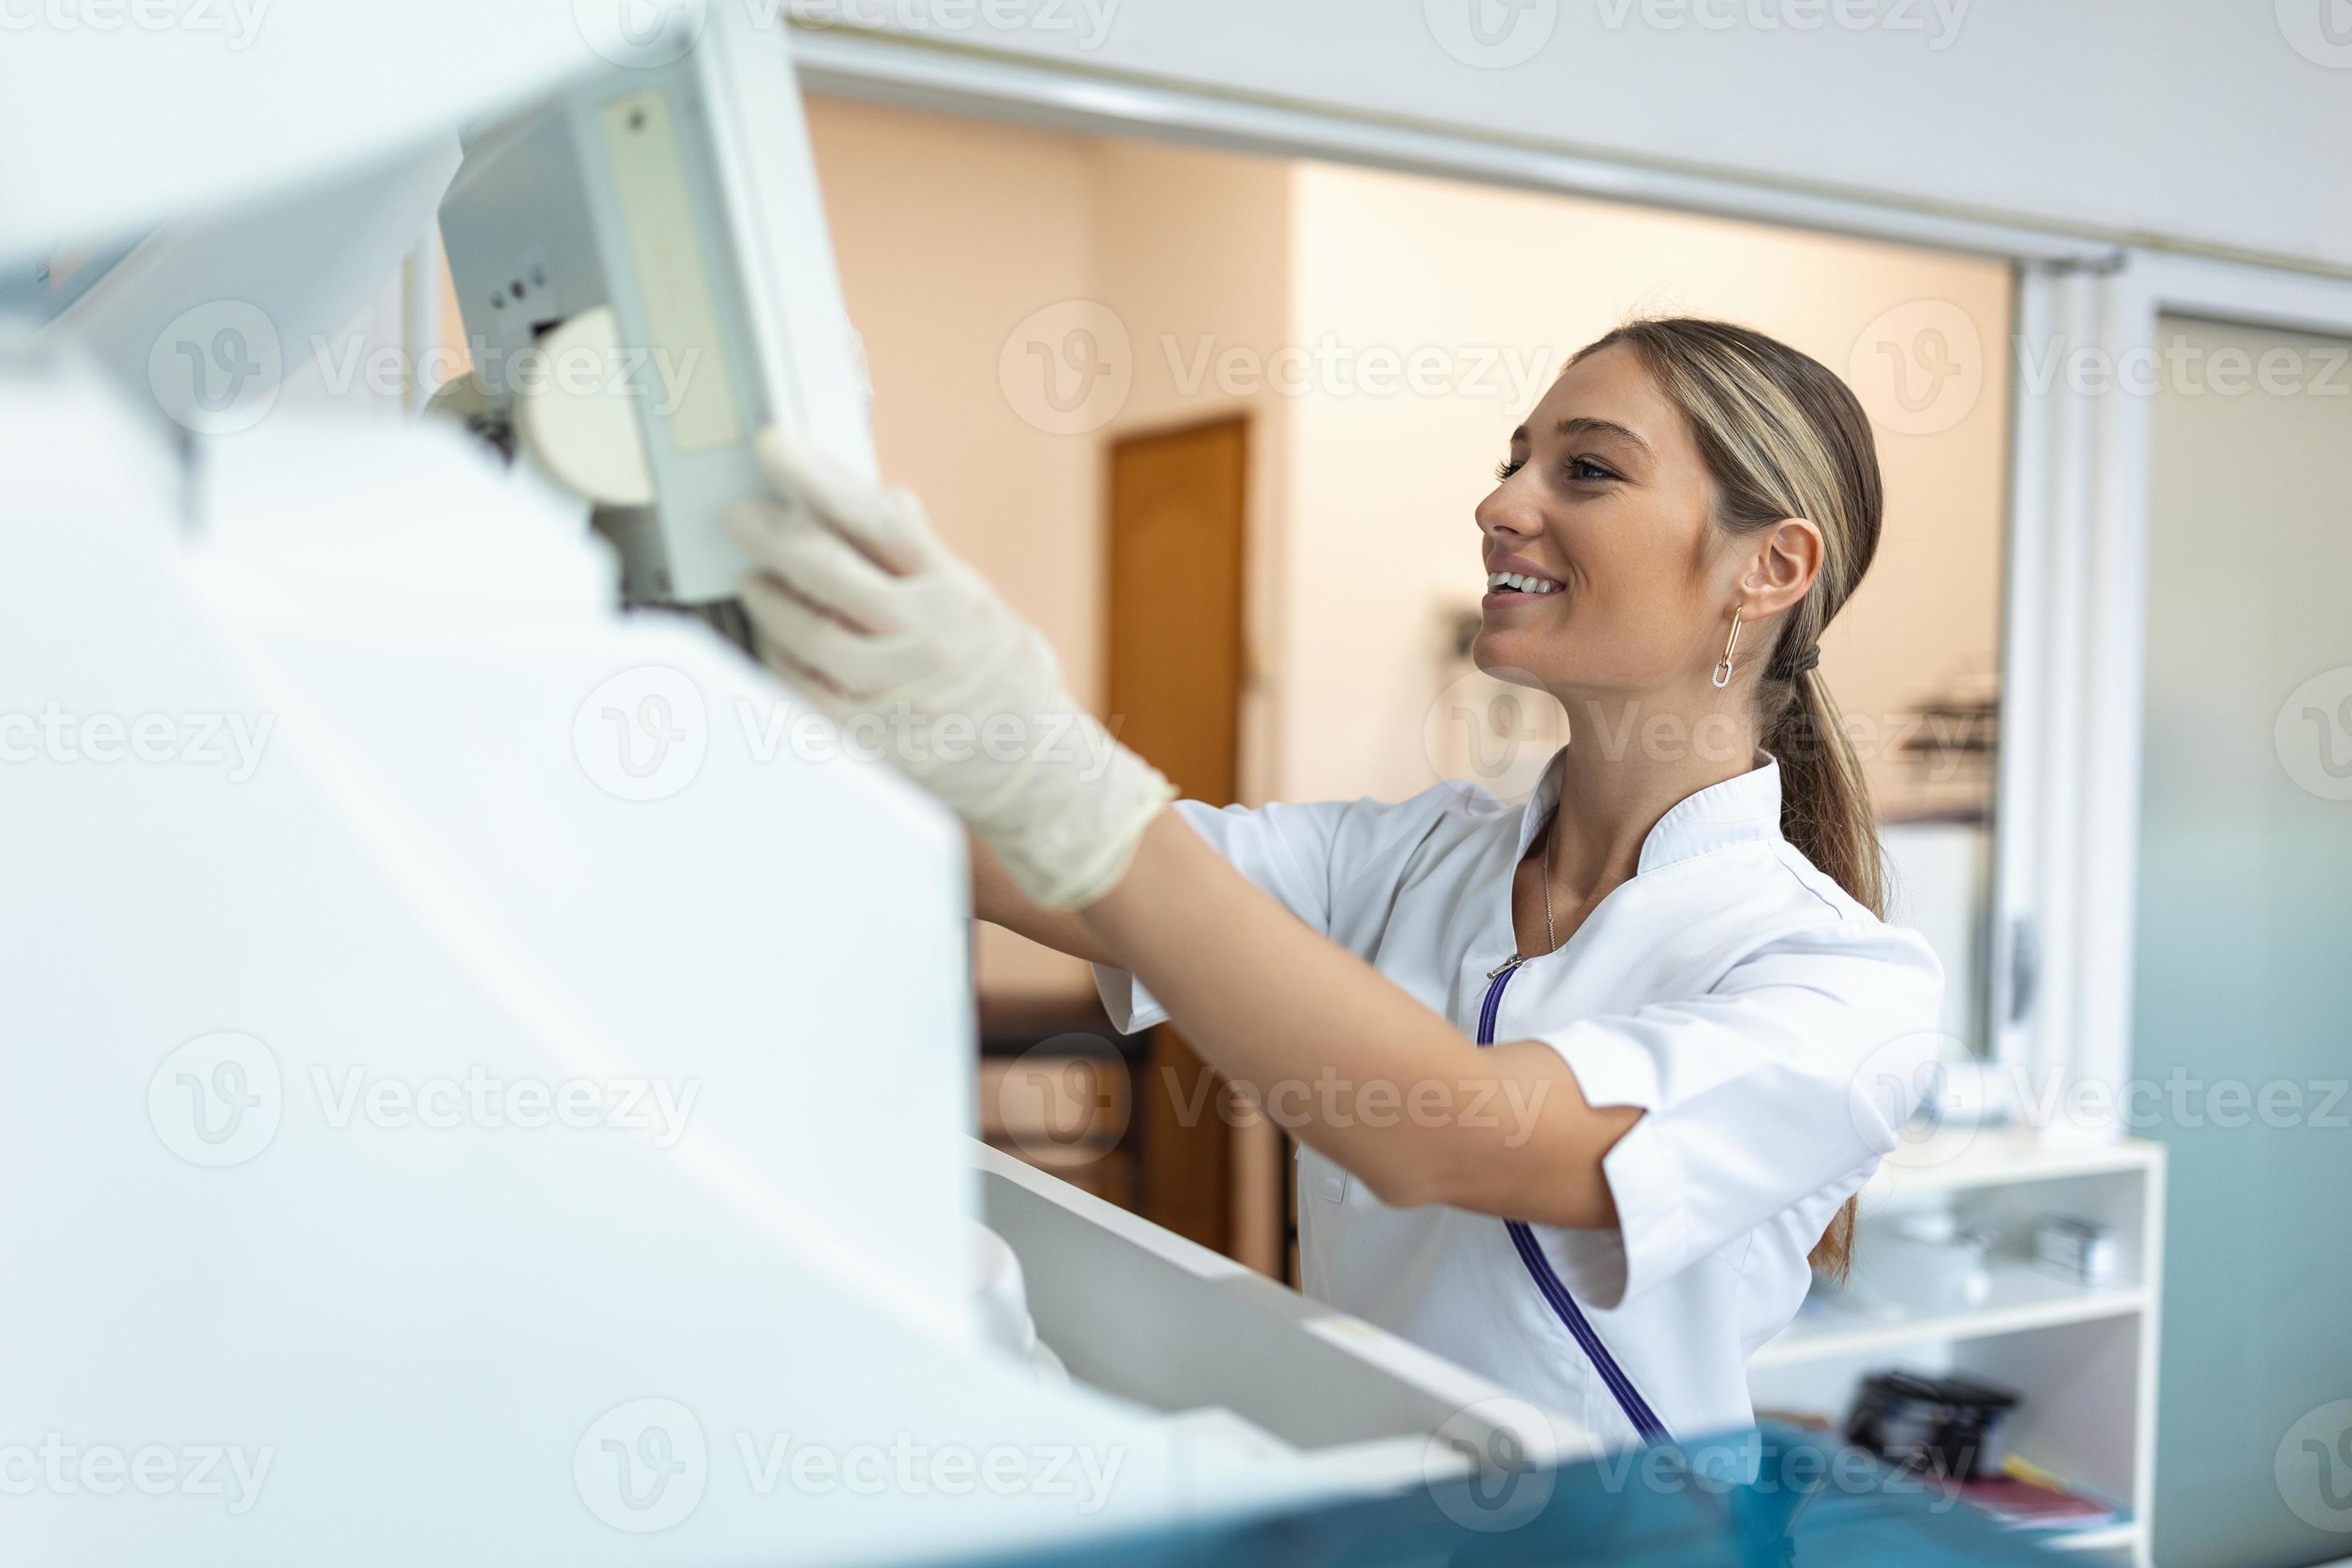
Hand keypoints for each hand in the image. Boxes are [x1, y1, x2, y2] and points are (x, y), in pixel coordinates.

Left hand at [723, 429, 1174, 909]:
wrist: (1032, 768)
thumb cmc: (1001, 674)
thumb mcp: (976, 598)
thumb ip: (923, 553)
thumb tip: (882, 497)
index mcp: (951, 590)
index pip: (876, 517)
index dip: (818, 476)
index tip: (774, 446)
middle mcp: (922, 636)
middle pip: (828, 570)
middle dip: (770, 534)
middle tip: (739, 515)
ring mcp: (892, 689)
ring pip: (804, 632)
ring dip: (767, 598)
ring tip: (754, 580)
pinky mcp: (866, 736)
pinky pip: (800, 689)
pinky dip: (778, 658)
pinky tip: (775, 642)